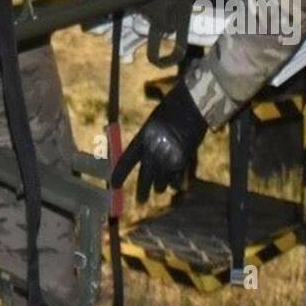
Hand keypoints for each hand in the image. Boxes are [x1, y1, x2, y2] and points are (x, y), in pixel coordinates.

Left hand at [110, 81, 206, 202]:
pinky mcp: (184, 162)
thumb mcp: (152, 122)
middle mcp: (153, 150)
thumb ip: (147, 141)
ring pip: (161, 183)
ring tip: (159, 188)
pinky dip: (175, 184)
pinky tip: (175, 184)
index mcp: (142, 138)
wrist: (192, 105)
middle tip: (141, 200)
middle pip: (144, 178)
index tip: (114, 185)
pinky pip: (176, 181)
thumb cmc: (171, 109)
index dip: (119, 174)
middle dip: (142, 191)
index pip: (126, 160)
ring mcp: (169, 157)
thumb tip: (143, 157)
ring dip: (160, 187)